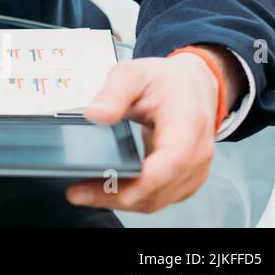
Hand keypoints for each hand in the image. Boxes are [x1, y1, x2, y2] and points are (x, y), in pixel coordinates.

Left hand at [65, 52, 225, 212]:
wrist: (191, 86)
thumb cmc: (164, 81)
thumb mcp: (133, 74)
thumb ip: (113, 93)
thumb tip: (95, 115)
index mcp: (187, 124)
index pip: (169, 164)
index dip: (136, 182)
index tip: (100, 185)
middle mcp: (197, 153)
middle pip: (159, 190)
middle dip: (117, 196)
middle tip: (78, 193)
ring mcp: (194, 170)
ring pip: (158, 200)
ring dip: (122, 201)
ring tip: (85, 193)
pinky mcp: (185, 179)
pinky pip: (159, 197)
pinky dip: (133, 198)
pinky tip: (107, 190)